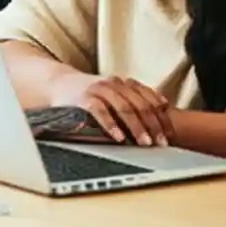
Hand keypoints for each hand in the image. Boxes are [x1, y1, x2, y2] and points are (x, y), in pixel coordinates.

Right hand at [48, 72, 173, 146]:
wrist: (56, 84)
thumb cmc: (87, 94)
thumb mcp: (112, 94)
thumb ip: (131, 101)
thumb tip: (160, 116)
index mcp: (124, 83)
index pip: (149, 99)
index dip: (162, 117)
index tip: (170, 134)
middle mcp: (113, 84)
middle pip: (140, 104)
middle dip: (153, 125)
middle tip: (160, 143)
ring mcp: (98, 90)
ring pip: (123, 107)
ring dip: (136, 127)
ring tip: (144, 143)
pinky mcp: (83, 98)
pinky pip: (100, 111)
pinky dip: (111, 124)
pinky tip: (119, 137)